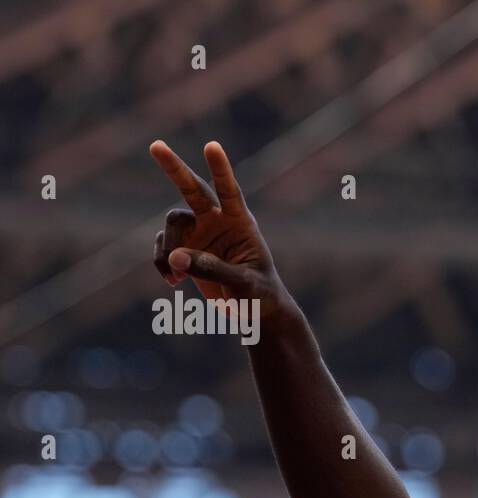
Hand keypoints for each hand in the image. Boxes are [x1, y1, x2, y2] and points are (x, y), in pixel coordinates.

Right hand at [149, 140, 289, 315]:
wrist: (255, 310)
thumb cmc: (259, 295)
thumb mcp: (243, 284)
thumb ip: (213, 269)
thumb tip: (176, 258)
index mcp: (241, 223)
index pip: (230, 192)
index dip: (221, 170)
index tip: (212, 146)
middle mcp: (218, 222)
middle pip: (193, 189)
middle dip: (175, 168)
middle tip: (156, 145)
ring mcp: (200, 233)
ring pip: (172, 225)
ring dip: (167, 248)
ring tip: (174, 276)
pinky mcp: (186, 248)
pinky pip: (164, 247)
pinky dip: (162, 262)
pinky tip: (172, 281)